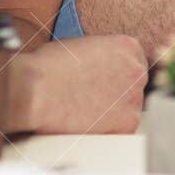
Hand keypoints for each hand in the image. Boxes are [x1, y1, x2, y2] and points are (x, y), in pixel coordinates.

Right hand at [6, 35, 147, 134]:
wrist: (36, 91)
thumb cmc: (48, 68)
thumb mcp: (81, 46)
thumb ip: (101, 54)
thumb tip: (100, 65)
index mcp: (128, 47)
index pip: (134, 61)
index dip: (118, 73)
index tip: (107, 81)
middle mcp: (138, 70)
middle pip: (134, 84)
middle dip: (117, 92)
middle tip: (95, 99)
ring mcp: (135, 97)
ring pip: (130, 107)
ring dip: (113, 111)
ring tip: (86, 111)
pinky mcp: (127, 122)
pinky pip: (123, 127)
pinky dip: (108, 128)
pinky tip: (88, 123)